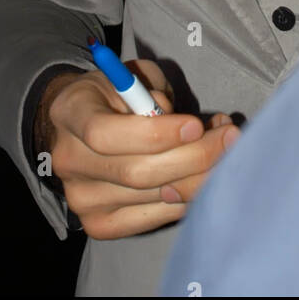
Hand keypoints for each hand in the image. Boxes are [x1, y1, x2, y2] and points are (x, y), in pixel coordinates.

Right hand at [35, 59, 241, 239]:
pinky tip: (202, 178)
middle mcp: (69, 160)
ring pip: (150, 197)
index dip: (155, 133)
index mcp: (71, 112)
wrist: (83, 126)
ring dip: (198, 176)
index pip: (105, 134)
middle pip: (135, 172)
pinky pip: (150, 218)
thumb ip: (154, 93)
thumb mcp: (132, 75)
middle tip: (230, 138)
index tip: (195, 125)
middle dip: (193, 157)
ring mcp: (80, 198)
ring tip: (224, 152)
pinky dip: (184, 200)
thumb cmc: (117, 93)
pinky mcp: (97, 224)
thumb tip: (189, 128)